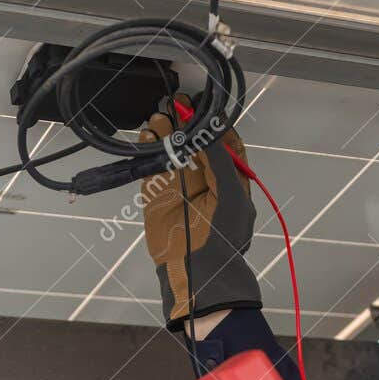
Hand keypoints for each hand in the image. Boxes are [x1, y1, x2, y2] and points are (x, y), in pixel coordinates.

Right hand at [139, 97, 259, 329]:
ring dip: (166, 133)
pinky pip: (154, 168)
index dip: (214, 125)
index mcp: (231, 182)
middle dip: (186, 125)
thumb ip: (219, 160)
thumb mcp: (231, 195)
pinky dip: (149, 151)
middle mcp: (206, 182)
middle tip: (173, 106)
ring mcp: (181, 189)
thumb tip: (209, 129)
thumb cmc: (223, 236)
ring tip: (158, 117)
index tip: (202, 107)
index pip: (224, 145)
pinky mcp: (158, 198)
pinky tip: (147, 135)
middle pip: (196, 145)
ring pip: (173, 153)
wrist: (197, 273)